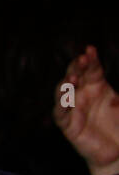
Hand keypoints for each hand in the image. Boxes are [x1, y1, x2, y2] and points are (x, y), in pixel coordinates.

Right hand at [54, 45, 118, 174]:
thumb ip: (117, 92)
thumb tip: (111, 82)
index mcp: (97, 87)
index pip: (91, 69)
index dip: (90, 59)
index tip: (90, 50)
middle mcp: (83, 95)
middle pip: (75, 76)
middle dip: (76, 67)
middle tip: (81, 60)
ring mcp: (73, 108)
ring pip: (63, 92)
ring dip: (65, 84)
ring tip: (72, 78)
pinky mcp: (67, 125)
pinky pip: (60, 113)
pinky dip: (61, 105)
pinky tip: (66, 98)